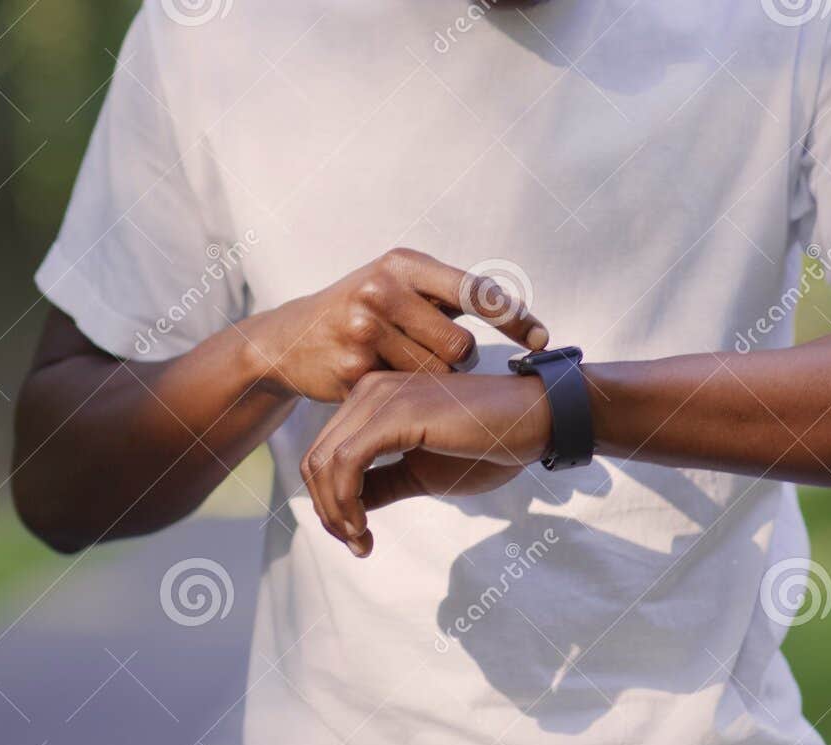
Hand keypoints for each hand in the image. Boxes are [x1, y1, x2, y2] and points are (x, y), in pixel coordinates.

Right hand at [238, 248, 549, 401]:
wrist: (287, 340)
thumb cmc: (361, 311)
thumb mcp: (396, 284)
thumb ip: (447, 295)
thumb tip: (520, 316)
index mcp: (402, 263)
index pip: (475, 290)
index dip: (514, 317)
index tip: (542, 339)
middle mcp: (382, 289)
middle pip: (460, 346)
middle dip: (457, 358)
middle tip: (429, 354)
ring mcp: (364, 330)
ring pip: (437, 376)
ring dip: (432, 380)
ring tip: (401, 365)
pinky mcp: (351, 369)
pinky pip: (407, 395)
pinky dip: (404, 395)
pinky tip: (382, 381)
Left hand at [302, 371, 550, 555]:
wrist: (533, 420)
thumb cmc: (485, 445)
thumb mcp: (420, 472)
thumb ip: (380, 483)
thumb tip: (345, 508)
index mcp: (371, 401)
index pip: (324, 454)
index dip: (328, 502)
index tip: (355, 537)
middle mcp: (368, 392)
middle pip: (315, 459)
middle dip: (327, 511)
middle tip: (354, 545)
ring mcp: (379, 398)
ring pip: (324, 462)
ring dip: (335, 512)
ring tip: (360, 541)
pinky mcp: (395, 413)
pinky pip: (347, 462)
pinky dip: (346, 500)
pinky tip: (364, 527)